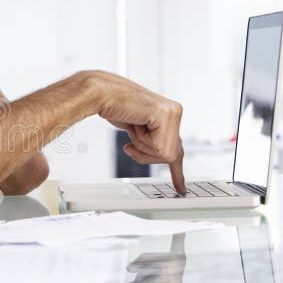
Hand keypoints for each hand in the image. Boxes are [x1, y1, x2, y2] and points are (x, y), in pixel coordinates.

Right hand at [88, 71, 185, 193]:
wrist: (101, 93)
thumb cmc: (113, 107)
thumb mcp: (135, 130)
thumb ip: (149, 141)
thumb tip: (158, 154)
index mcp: (169, 115)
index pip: (176, 148)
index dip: (177, 171)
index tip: (181, 188)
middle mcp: (174, 112)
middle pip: (168, 155)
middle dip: (145, 152)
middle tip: (133, 133)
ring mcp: (173, 113)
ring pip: (163, 153)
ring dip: (141, 144)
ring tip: (133, 124)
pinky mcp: (166, 115)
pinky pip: (158, 146)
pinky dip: (140, 140)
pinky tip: (134, 124)